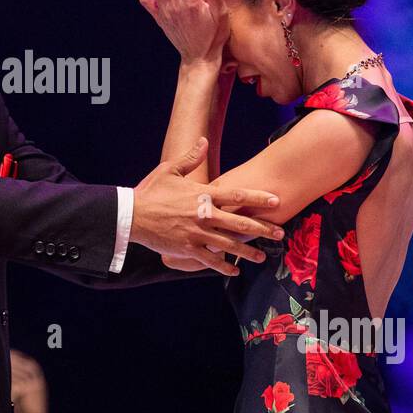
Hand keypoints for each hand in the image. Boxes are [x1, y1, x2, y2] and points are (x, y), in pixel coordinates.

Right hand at [130, 136, 283, 275]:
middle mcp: (204, 215)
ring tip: (263, 256)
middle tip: (280, 233)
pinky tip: (235, 271)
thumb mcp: (170, 170)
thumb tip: (203, 141)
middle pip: (240, 223)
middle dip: (263, 229)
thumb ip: (191, 157)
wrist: (132, 215)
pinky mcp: (188, 249)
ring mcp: (197, 234)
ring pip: (229, 245)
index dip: (259, 198)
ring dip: (248, 252)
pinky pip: (210, 260)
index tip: (276, 201)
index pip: (237, 196)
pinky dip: (224, 266)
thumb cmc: (151, 191)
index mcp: (203, 195)